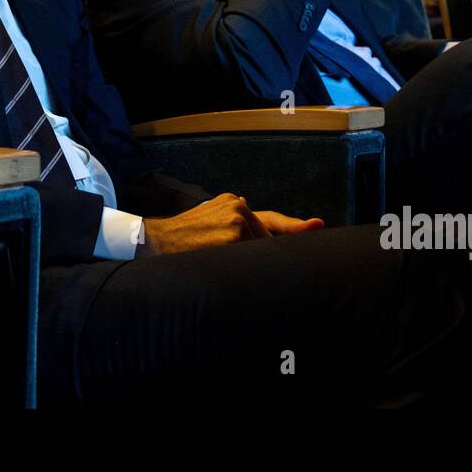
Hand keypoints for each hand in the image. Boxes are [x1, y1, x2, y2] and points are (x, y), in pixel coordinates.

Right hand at [136, 193, 321, 256]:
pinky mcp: (233, 235)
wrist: (153, 241)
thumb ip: (233, 221)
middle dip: (263, 255)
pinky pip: (249, 256)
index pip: (271, 219)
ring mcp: (237, 220)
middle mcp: (238, 207)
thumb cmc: (182, 238)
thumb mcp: (209, 220)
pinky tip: (222, 263)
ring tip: (217, 259)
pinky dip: (243, 266)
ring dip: (250, 262)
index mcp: (234, 205)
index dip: (295, 225)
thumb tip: (248, 210)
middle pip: (266, 239)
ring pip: (259, 249)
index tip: (318, 225)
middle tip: (236, 262)